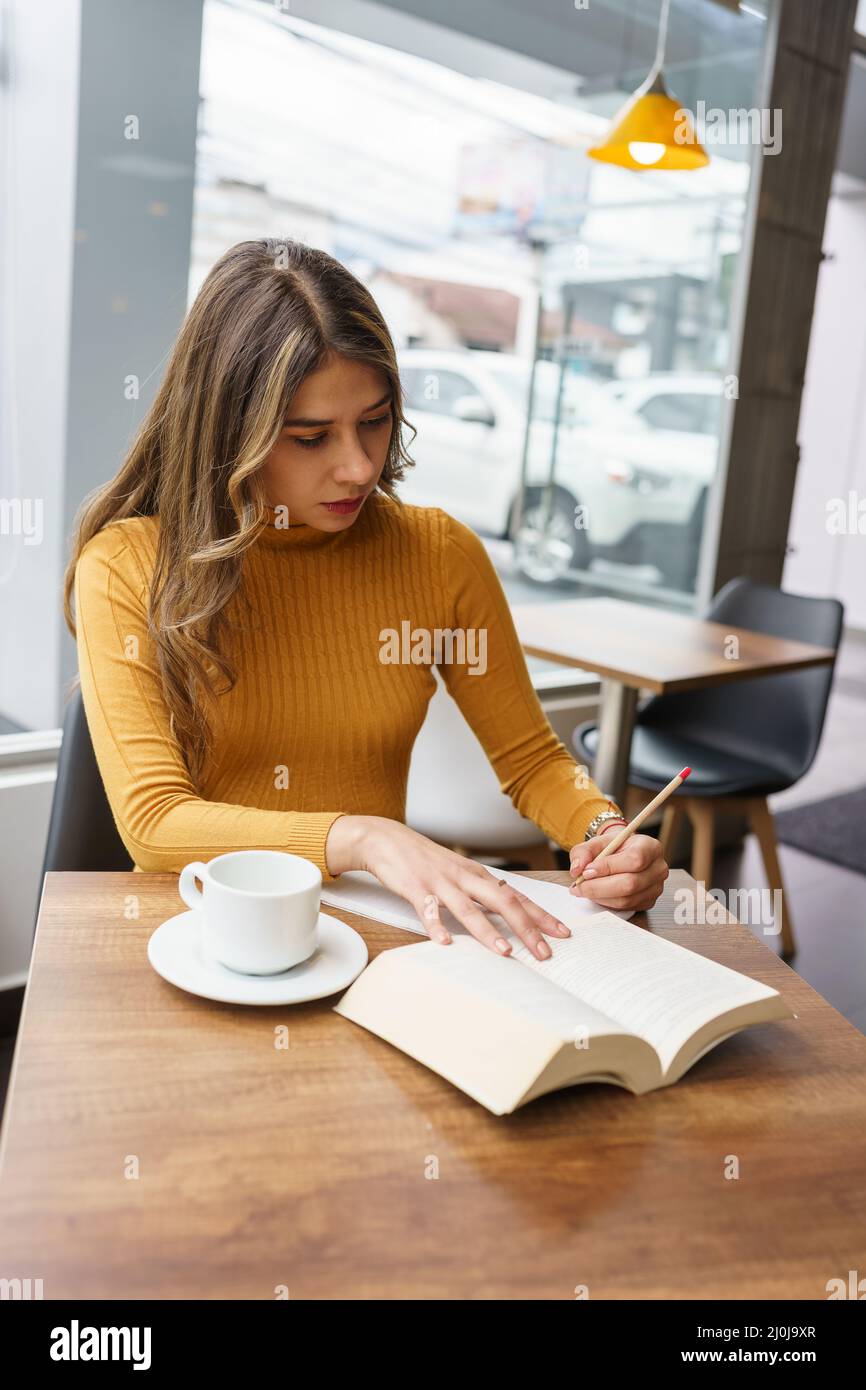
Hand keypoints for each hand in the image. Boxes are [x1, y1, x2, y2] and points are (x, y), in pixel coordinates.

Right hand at [325, 815, 570, 959]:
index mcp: (478, 876)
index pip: (517, 896)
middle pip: (503, 902)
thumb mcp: (459, 872)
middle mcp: (465, 878)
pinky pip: (428, 909)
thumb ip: (481, 891)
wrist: (386, 839)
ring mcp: (440, 883)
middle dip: (527, 928)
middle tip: (544, 952)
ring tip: (505, 951)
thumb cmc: (425, 860)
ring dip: (487, 931)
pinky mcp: (415, 888)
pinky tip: (444, 942)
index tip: (561, 933)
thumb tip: (508, 913)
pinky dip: (436, 926)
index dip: (541, 915)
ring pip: (468, 909)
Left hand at [568, 827, 667, 911]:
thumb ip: (583, 852)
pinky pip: (626, 907)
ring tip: (584, 890)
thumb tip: (577, 869)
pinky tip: (596, 895)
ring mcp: (656, 887)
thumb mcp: (597, 842)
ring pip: (626, 899)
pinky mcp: (649, 901)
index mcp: (650, 847)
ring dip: (600, 897)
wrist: (624, 854)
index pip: (634, 859)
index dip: (609, 867)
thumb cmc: (614, 847)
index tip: (587, 871)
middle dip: (599, 887)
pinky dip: (607, 903)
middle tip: (579, 886)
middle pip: (630, 883)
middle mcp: (658, 868)